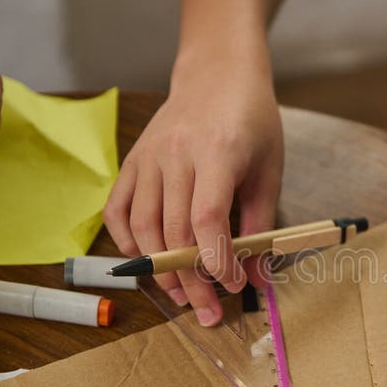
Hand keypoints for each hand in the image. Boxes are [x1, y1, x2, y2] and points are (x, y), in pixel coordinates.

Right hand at [102, 72, 283, 326]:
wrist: (217, 75)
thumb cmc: (252, 123)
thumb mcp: (269, 171)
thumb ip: (260, 226)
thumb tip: (254, 279)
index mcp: (218, 152)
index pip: (207, 219)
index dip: (216, 261)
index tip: (230, 287)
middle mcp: (176, 154)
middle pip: (174, 230)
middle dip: (190, 280)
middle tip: (207, 311)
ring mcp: (148, 156)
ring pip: (142, 226)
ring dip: (158, 270)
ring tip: (180, 296)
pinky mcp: (131, 160)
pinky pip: (117, 209)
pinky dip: (127, 242)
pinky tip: (147, 262)